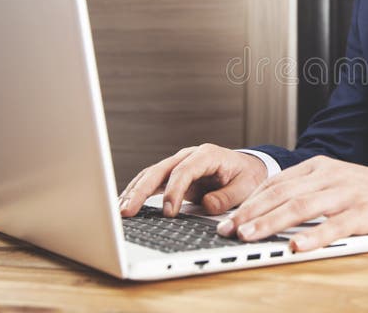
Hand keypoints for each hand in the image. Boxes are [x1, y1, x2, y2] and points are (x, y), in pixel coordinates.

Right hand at [118, 143, 266, 216]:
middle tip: (128, 211)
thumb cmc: (246, 176)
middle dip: (141, 191)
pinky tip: (125, 205)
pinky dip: (137, 192)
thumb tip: (206, 205)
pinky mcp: (172, 175)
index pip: (183, 171)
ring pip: (150, 175)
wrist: (247, 168)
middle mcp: (188, 156)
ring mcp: (178, 164)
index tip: (169, 213)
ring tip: (120, 211)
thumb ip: (226, 197)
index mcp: (207, 155)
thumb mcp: (245, 187)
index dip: (174, 191)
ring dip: (134, 192)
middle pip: (159, 170)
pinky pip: (151, 182)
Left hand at [215, 155, 367, 251]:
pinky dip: (314, 236)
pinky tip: (298, 246)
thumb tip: (267, 207)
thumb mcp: (333, 180)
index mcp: (319, 167)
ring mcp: (347, 193)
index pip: (276, 182)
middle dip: (252, 213)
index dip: (250, 201)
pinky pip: (335, 225)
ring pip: (302, 207)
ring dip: (272, 222)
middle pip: (283, 194)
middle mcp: (330, 176)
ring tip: (250, 235)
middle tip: (229, 230)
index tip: (229, 218)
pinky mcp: (364, 212)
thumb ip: (305, 189)